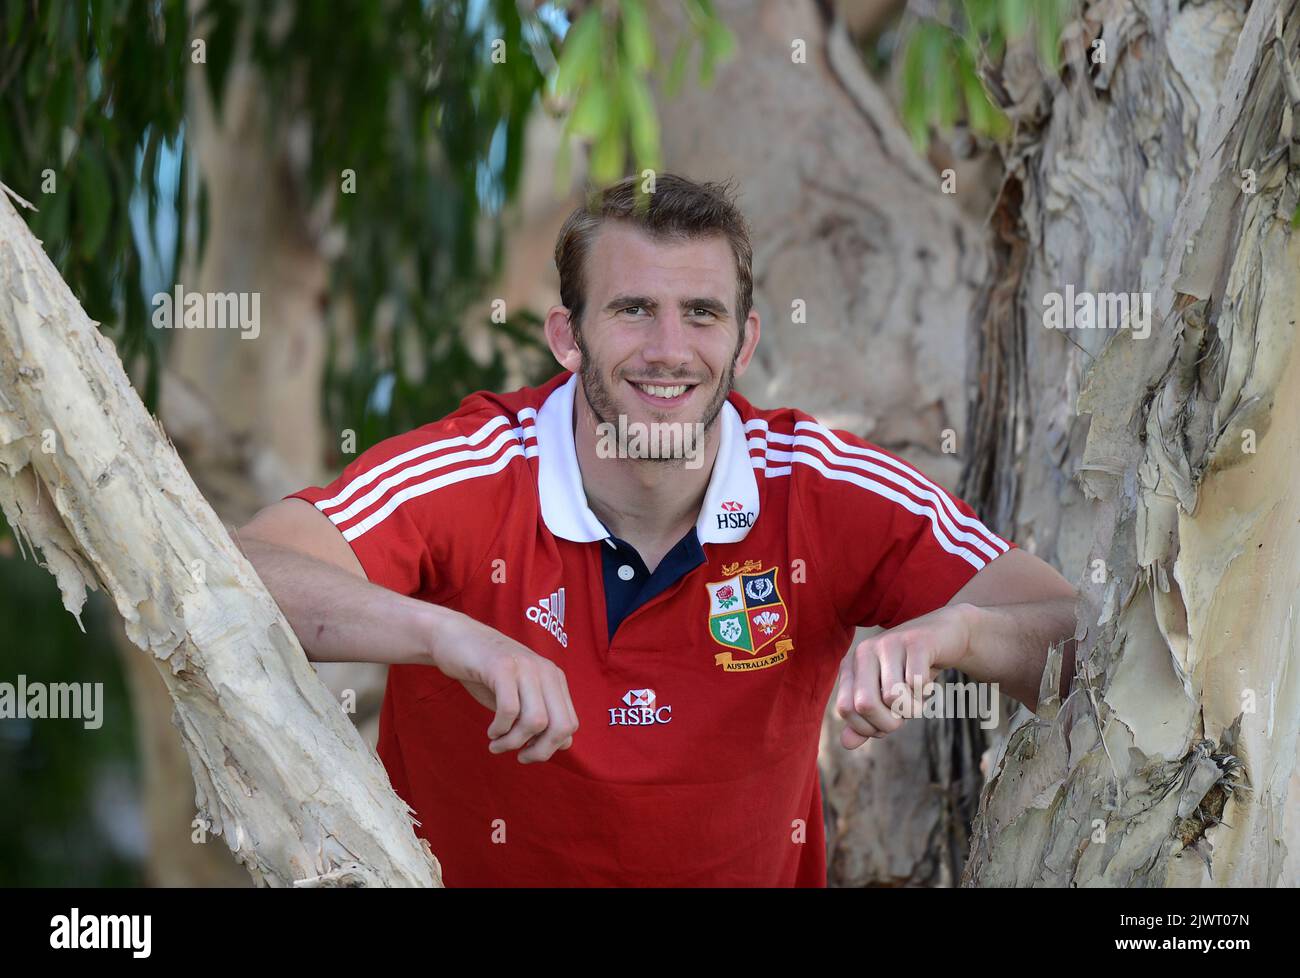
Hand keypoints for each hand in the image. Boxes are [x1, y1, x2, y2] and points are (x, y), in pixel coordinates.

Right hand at [430, 610, 578, 763]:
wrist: (456, 637)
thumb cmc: (487, 673)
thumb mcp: (519, 696)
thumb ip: (541, 716)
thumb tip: (564, 745)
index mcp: (554, 679)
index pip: (570, 723)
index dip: (551, 746)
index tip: (528, 751)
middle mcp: (545, 671)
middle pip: (561, 726)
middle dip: (540, 751)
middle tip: (518, 756)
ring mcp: (525, 666)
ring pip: (536, 721)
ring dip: (514, 742)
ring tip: (497, 743)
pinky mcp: (501, 666)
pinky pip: (509, 709)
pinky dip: (500, 728)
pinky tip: (491, 730)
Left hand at [833, 604, 972, 748]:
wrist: (944, 636)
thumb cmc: (909, 672)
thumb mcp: (885, 698)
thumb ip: (865, 721)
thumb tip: (846, 744)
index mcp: (851, 666)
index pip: (845, 709)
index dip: (867, 727)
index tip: (885, 724)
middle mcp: (864, 652)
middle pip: (865, 704)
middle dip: (888, 723)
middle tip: (903, 718)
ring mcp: (889, 644)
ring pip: (893, 697)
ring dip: (912, 709)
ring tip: (918, 700)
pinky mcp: (916, 642)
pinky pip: (917, 684)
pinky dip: (926, 695)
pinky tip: (928, 686)